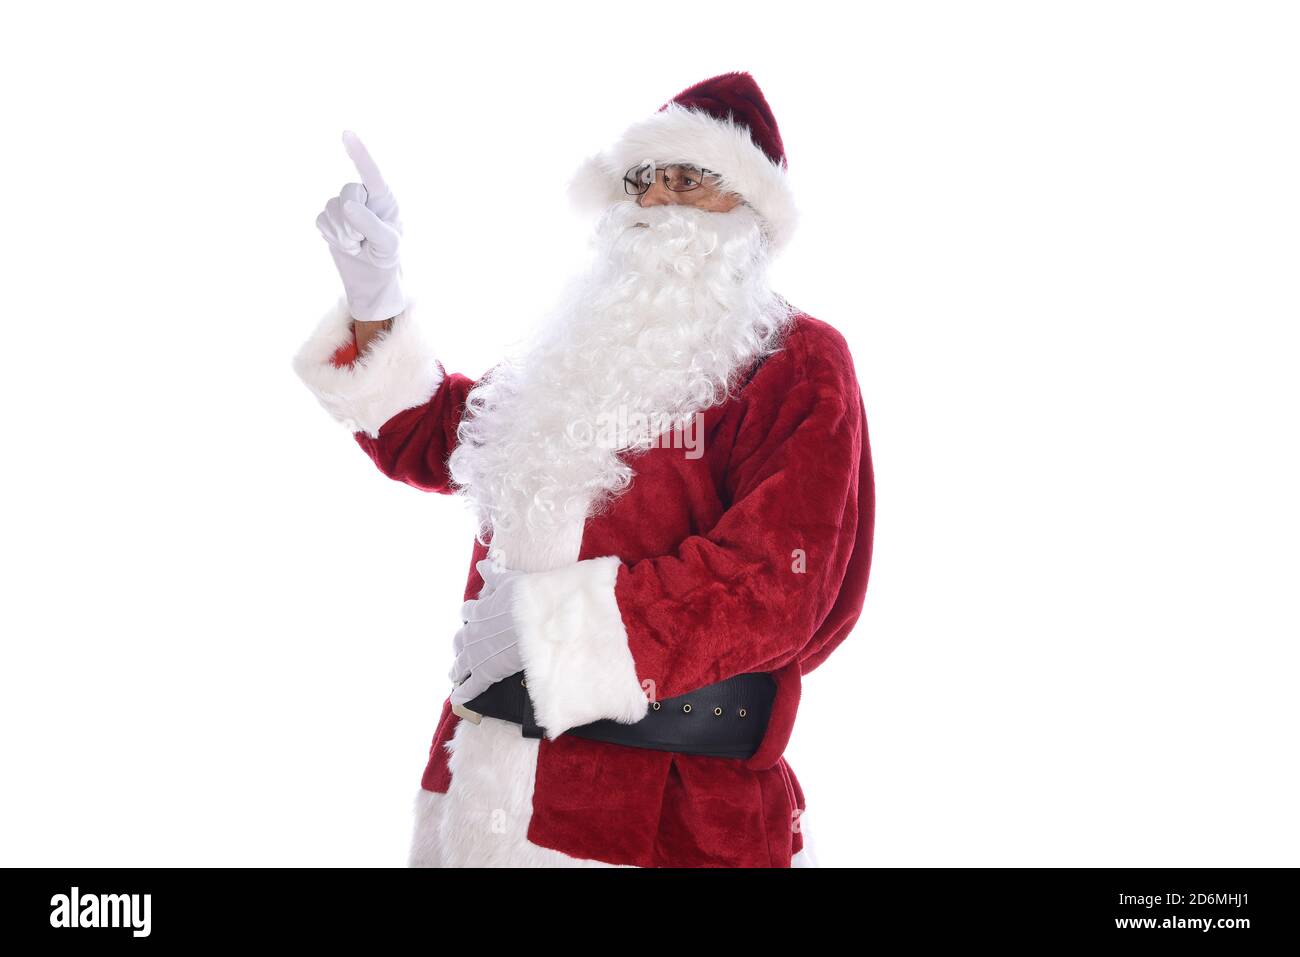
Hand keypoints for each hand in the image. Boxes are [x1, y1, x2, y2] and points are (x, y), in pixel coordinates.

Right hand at [315, 130, 404, 323]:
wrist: (370, 277)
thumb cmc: (386, 258)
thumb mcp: (387, 245)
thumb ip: (371, 224)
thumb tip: (348, 205)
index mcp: (384, 197)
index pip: (371, 173)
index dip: (359, 153)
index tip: (346, 133)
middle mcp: (363, 196)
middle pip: (348, 193)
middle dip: (354, 221)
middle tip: (364, 240)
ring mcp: (344, 205)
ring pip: (333, 209)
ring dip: (343, 234)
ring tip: (357, 245)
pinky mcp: (329, 217)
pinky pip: (321, 221)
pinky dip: (332, 237)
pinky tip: (344, 244)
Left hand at [449, 560, 527, 708]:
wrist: (540, 621)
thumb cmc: (528, 599)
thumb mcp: (510, 580)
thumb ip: (494, 574)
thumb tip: (482, 563)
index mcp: (480, 611)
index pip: (469, 613)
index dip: (471, 617)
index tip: (473, 619)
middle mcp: (473, 633)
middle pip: (459, 641)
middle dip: (460, 646)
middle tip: (460, 651)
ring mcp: (478, 654)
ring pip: (461, 664)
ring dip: (457, 669)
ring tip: (454, 675)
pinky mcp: (486, 673)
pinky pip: (470, 686)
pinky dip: (463, 693)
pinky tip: (457, 700)